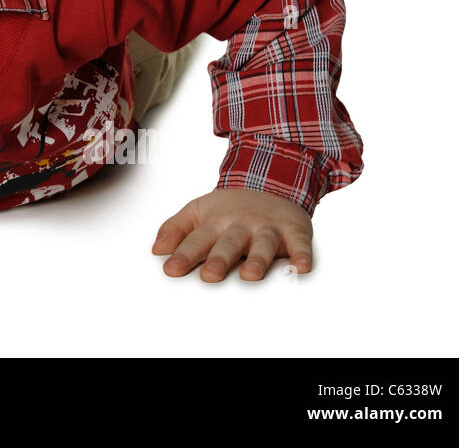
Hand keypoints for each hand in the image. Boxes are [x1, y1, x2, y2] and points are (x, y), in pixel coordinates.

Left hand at [152, 188, 312, 281]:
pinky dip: (302, 255)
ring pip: (263, 244)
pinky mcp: (294, 230)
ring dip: (258, 259)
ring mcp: (267, 227)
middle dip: (219, 260)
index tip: (171, 270)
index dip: (183, 255)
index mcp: (215, 222)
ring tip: (250, 275)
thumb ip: (175, 229)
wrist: (269, 183)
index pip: (196, 240)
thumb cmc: (230, 208)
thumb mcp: (198, 211)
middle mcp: (240, 225)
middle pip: (228, 244)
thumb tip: (156, 250)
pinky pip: (300, 244)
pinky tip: (300, 268)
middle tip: (208, 276)